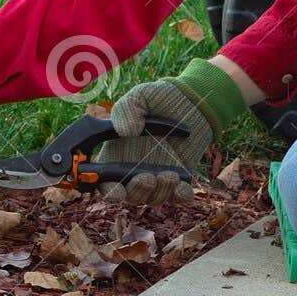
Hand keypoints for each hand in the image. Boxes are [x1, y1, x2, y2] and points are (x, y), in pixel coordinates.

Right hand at [94, 58, 248, 204]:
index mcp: (117, 154)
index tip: (116, 190)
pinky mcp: (180, 178)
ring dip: (160, 192)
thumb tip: (126, 132)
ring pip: (154, 198)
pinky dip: (180, 195)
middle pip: (129, 195)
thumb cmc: (158, 99)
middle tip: (147, 177)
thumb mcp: (139, 96)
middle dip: (137, 192)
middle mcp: (134, 170)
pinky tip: (182, 184)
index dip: (108, 190)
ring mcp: (158, 176)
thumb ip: (126, 110)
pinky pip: (179, 196)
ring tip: (169, 174)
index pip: (105, 181)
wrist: (191, 101)